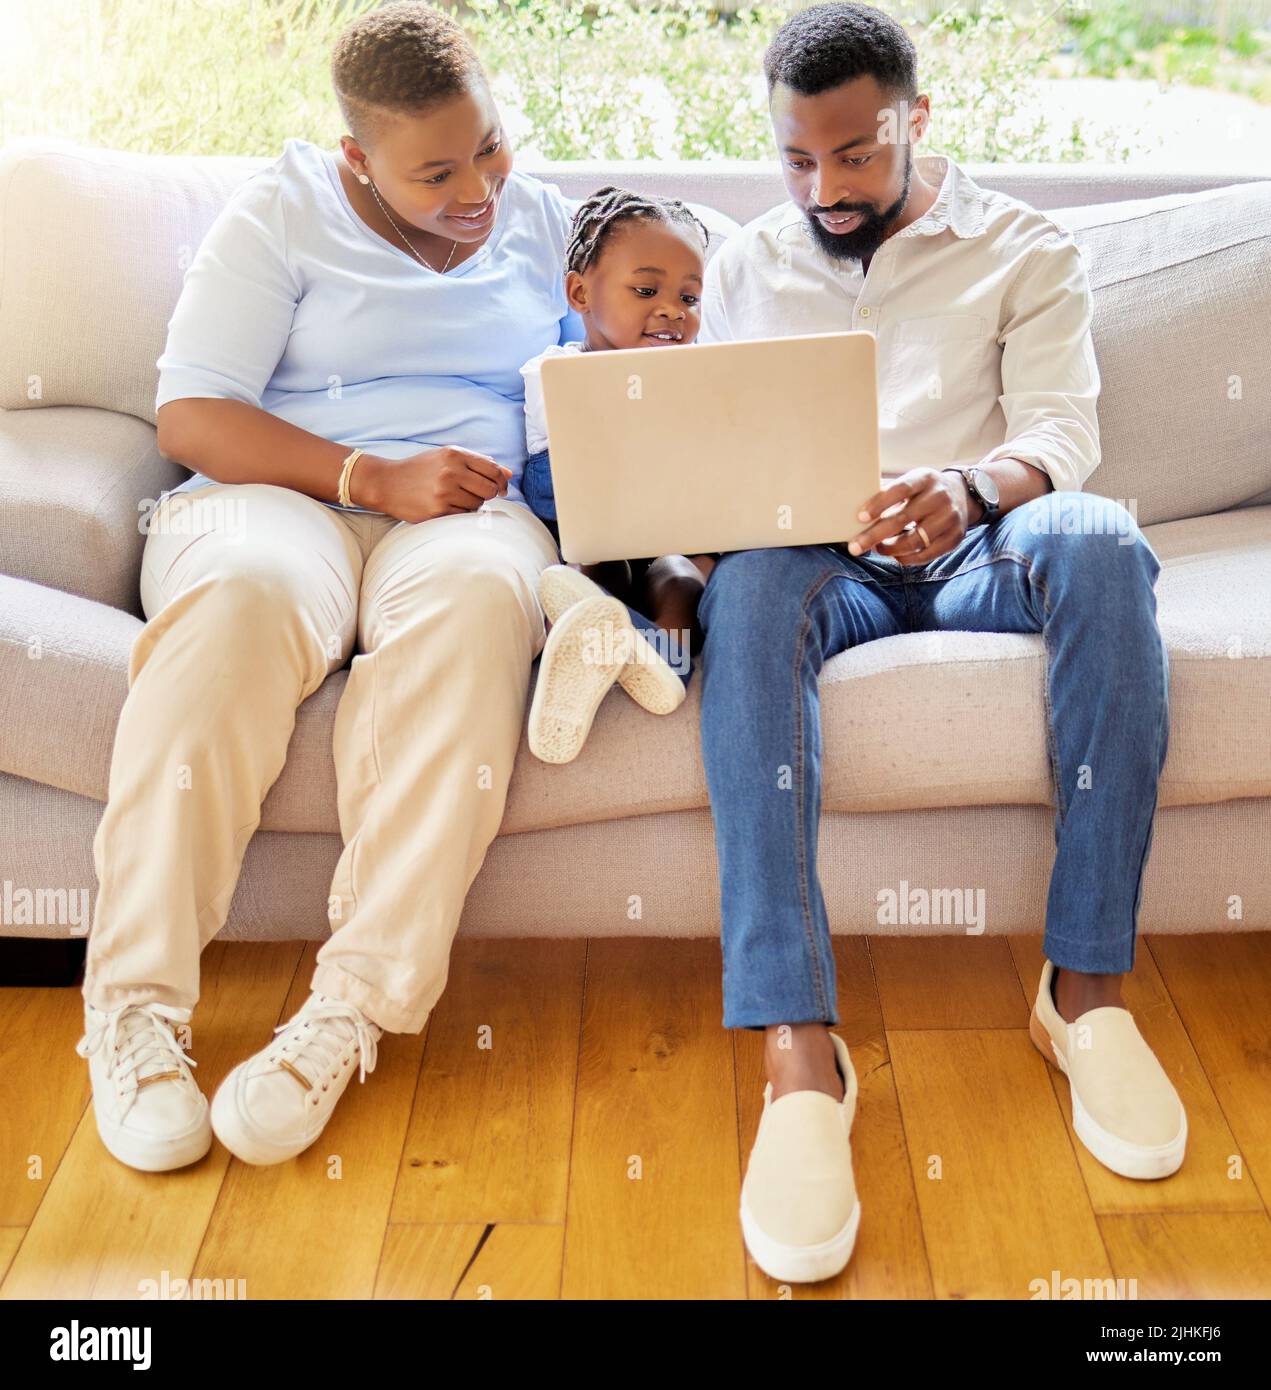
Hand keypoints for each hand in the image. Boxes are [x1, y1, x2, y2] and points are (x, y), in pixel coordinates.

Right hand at [356, 447, 511, 522]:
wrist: (387, 483)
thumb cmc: (421, 469)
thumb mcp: (446, 457)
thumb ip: (478, 463)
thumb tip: (509, 474)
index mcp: (454, 455)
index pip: (493, 470)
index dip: (501, 481)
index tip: (500, 489)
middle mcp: (450, 472)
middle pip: (489, 490)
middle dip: (488, 494)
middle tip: (476, 494)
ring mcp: (444, 493)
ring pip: (477, 505)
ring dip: (472, 504)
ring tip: (456, 498)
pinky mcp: (437, 511)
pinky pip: (463, 516)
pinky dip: (461, 514)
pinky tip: (448, 507)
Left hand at [844, 467, 973, 565]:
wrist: (962, 495)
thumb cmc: (923, 491)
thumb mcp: (911, 482)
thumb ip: (889, 494)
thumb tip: (855, 511)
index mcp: (925, 478)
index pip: (900, 489)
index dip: (879, 503)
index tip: (860, 517)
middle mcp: (940, 497)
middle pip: (903, 519)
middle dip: (874, 535)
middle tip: (854, 547)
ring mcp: (950, 518)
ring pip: (914, 541)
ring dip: (889, 549)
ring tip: (875, 549)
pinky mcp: (955, 538)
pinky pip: (926, 555)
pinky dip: (906, 558)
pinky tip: (894, 555)